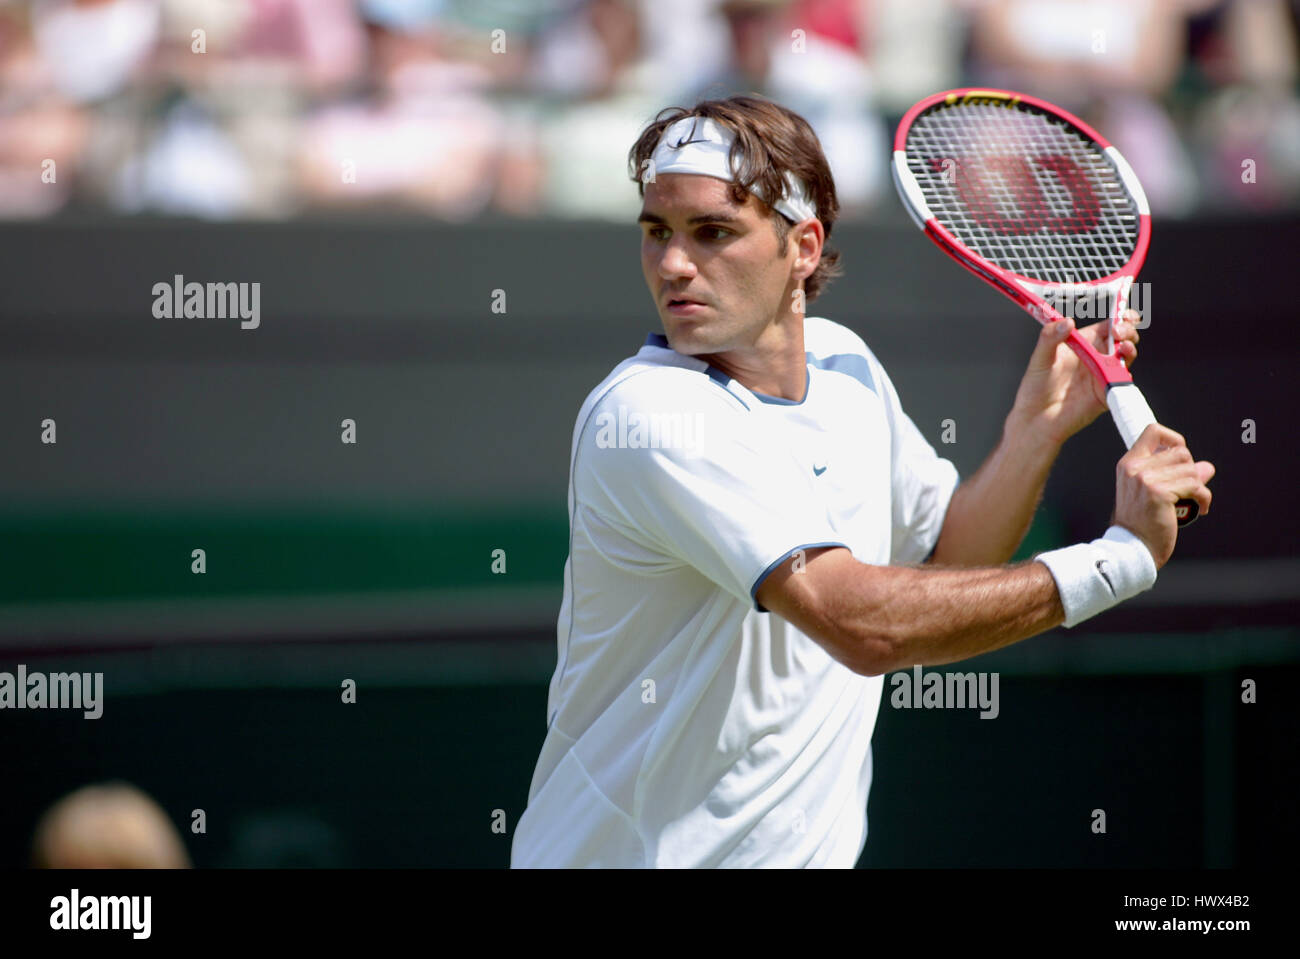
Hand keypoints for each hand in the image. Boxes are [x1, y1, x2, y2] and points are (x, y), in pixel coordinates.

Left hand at [1010, 310, 1141, 446]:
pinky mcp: (1107, 392)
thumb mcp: (1039, 359)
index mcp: (1083, 343)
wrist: (1035, 419)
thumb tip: (1066, 322)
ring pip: (1126, 356)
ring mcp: (1104, 374)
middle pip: (1123, 337)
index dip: (1119, 317)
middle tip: (1118, 332)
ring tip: (1121, 347)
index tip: (1121, 315)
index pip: (1108, 324)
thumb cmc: (1035, 388)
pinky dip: (1124, 374)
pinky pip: (1122, 382)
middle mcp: (1097, 356)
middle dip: (1127, 330)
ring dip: (1129, 348)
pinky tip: (1118, 369)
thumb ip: (1049, 338)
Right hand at [1111, 423, 1213, 568]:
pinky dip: (1203, 497)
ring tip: (1194, 500)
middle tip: (1189, 487)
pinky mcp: (1159, 493)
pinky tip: (1201, 508)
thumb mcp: (1152, 493)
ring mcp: (1145, 480)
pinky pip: (1195, 486)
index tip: (1179, 456)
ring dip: (1199, 486)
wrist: (1131, 547)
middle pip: (1181, 452)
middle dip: (1191, 469)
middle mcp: (1135, 468)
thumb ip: (1175, 475)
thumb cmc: (1141, 523)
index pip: (1153, 431)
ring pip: (1191, 470)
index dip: (1173, 439)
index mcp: (1128, 463)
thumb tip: (1206, 467)